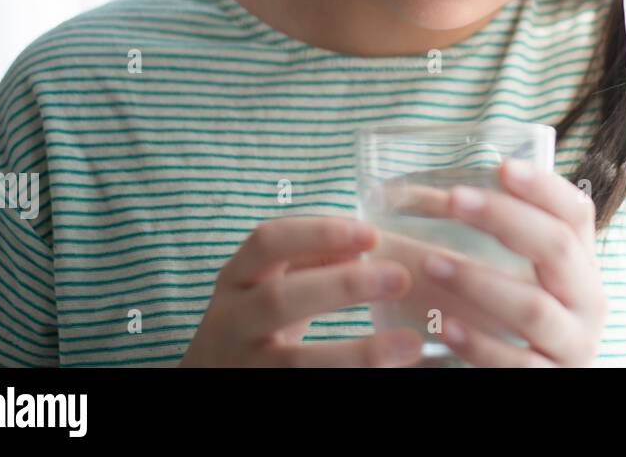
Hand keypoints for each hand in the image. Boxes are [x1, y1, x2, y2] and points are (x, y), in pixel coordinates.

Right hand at [179, 216, 424, 366]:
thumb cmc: (259, 315)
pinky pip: (306, 386)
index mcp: (237, 277)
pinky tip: (391, 371)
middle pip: (279, 300)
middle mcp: (232, 321)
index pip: (268, 241)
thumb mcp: (274, 279)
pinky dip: (351, 378)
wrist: (214, 372)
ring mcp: (246, 365)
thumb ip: (314, 259)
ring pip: (295, 362)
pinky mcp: (263, 391)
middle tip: (400, 278)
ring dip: (359, 353)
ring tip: (411, 343)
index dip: (320, 233)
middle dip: (343, 286)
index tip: (372, 235)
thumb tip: (366, 246)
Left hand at [420, 159, 607, 366]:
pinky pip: (516, 364)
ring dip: (480, 282)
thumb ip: (503, 237)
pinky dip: (480, 344)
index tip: (502, 167)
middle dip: (504, 219)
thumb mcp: (529, 276)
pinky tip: (445, 327)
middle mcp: (589, 301)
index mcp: (584, 264)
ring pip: (533, 308)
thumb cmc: (521, 318)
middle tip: (456, 199)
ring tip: (432, 263)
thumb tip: (431, 192)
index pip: (577, 213)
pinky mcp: (551, 381)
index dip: (544, 187)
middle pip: (556, 248)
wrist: (539, 376)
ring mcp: (573, 344)